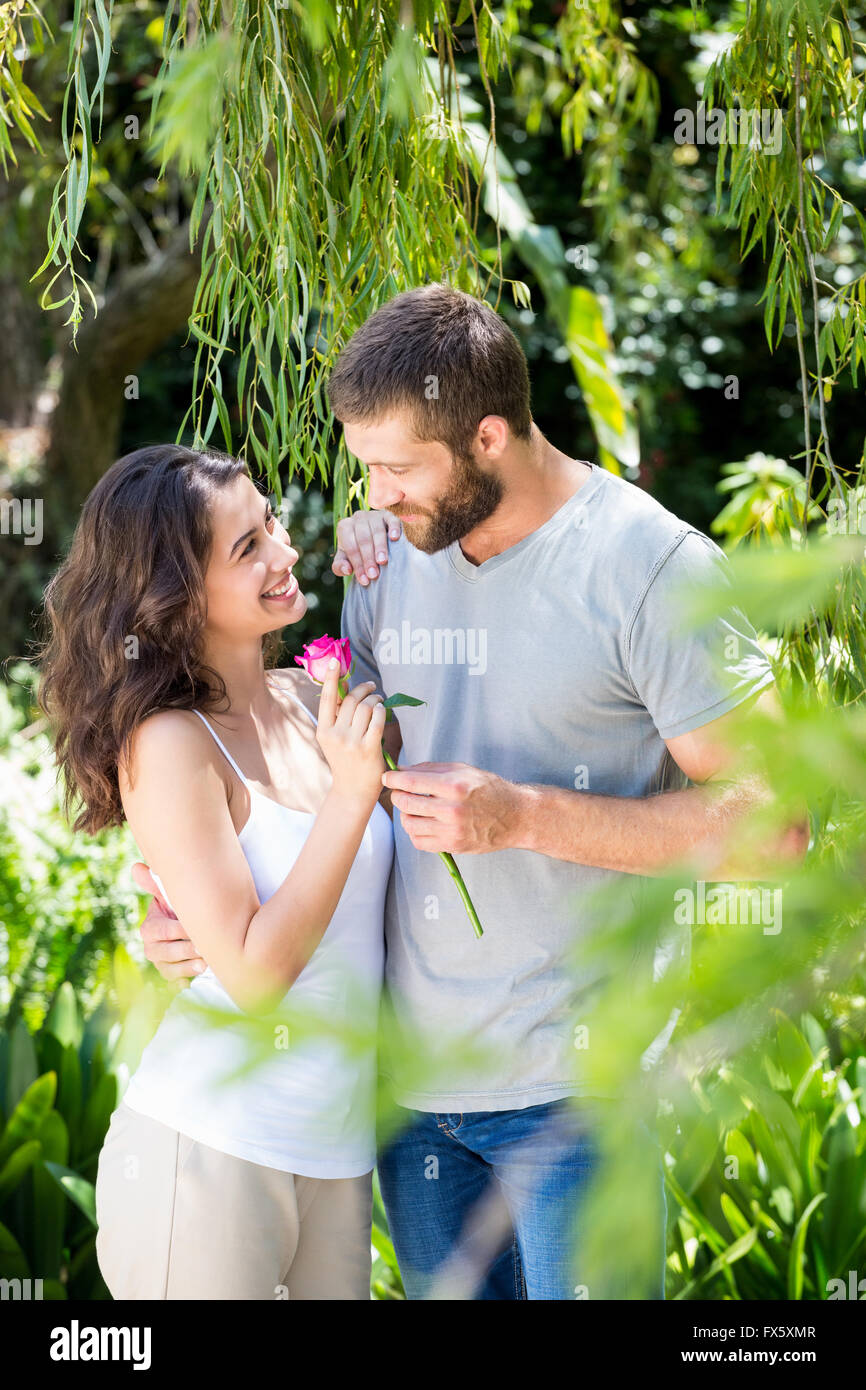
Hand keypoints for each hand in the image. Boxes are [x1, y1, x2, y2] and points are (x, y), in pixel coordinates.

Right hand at [131, 863, 206, 982]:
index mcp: (149, 929)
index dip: (177, 930)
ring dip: (186, 968)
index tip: (194, 927)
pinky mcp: (171, 977)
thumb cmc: (180, 909)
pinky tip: (191, 984)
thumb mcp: (170, 896)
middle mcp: (151, 949)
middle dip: (184, 951)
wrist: (189, 926)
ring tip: (204, 964)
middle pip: (163, 953)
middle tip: (202, 948)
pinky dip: (181, 985)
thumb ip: (156, 883)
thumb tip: (136, 866)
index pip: (160, 931)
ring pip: (169, 971)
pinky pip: (172, 986)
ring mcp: (161, 965)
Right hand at [316, 659, 386, 800]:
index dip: (331, 677)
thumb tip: (346, 685)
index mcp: (323, 731)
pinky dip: (381, 712)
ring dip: (375, 700)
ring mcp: (351, 743)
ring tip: (379, 701)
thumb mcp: (333, 740)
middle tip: (371, 687)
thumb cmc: (345, 762)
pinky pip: (378, 720)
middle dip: (364, 689)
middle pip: (350, 700)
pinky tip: (382, 711)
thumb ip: (338, 716)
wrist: (352, 792)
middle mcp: (335, 735)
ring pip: (365, 707)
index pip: (326, 699)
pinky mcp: (368, 749)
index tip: (335, 660)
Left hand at [332, 509, 401, 584]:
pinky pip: (391, 520)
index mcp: (345, 527)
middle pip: (363, 538)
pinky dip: (393, 528)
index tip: (365, 580)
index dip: (357, 564)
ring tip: (382, 562)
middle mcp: (358, 518)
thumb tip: (347, 570)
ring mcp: (374, 515)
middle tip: (373, 574)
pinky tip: (394, 539)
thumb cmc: (358, 550)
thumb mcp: (346, 559)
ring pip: (376, 530)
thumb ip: (339, 566)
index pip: (350, 546)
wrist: (375, 537)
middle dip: (368, 558)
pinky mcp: (389, 515)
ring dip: (380, 547)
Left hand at [381, 762, 519, 853]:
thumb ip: (431, 769)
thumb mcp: (463, 770)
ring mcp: (451, 831)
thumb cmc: (489, 789)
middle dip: (397, 795)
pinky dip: (414, 832)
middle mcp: (451, 809)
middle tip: (398, 792)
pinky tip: (421, 822)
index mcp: (454, 786)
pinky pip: (419, 841)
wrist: (514, 816)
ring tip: (412, 808)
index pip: (411, 782)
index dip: (393, 779)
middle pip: (406, 803)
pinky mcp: (453, 845)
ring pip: (409, 824)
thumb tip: (402, 770)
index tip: (387, 777)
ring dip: (405, 814)